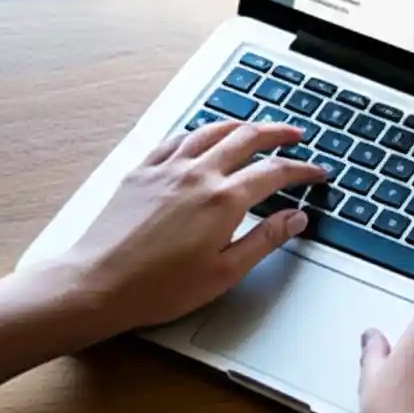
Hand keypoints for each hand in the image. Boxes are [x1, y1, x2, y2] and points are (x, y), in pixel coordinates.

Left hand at [49, 121, 325, 335]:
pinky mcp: (141, 171)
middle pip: (247, 137)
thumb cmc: (158, 287)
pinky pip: (177, 139)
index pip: (275, 172)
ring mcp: (167, 168)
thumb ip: (265, 239)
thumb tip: (296, 218)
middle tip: (295, 136)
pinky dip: (199, 133)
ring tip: (255, 128)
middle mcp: (198, 174)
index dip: (303, 169)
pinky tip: (202, 137)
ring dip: (240, 125)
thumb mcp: (224, 273)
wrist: (96, 284)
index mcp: (224, 200)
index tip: (316, 172)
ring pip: (211, 130)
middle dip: (278, 133)